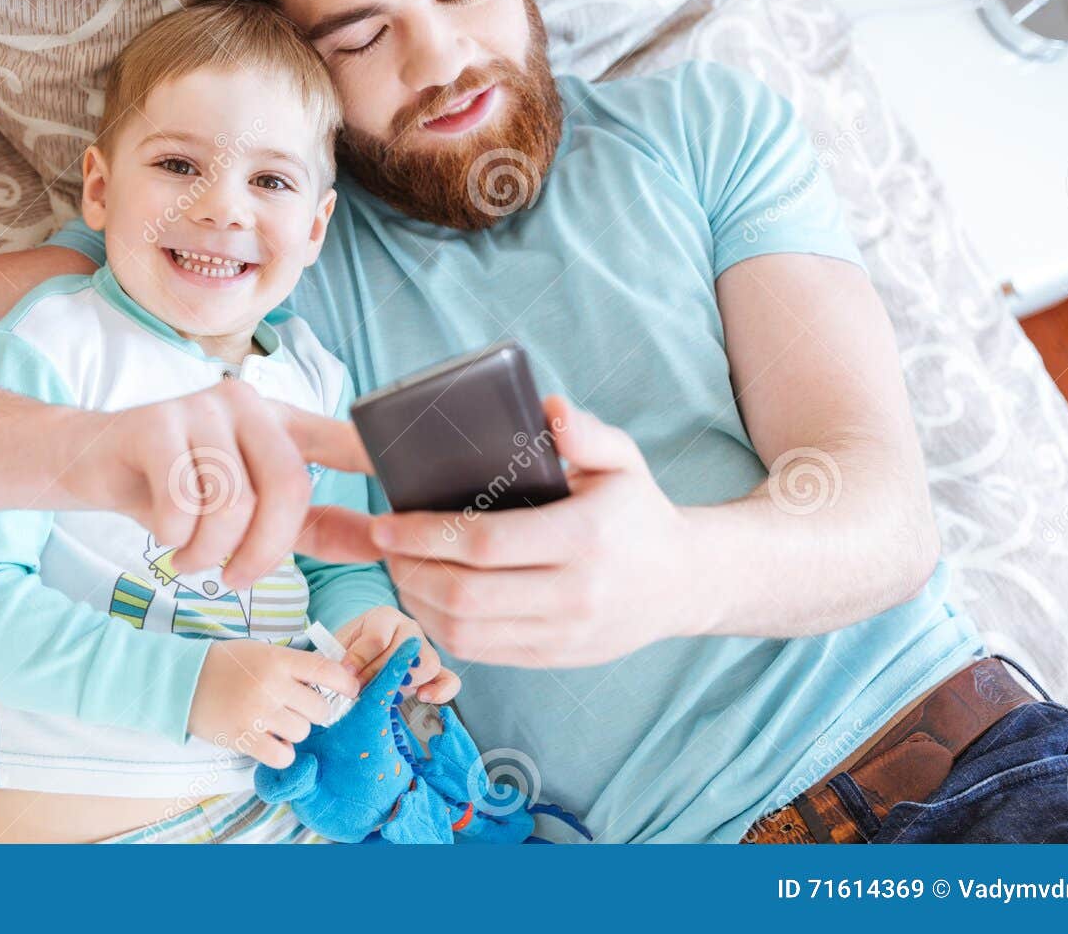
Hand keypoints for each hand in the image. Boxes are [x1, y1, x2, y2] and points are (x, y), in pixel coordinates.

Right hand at [54, 379, 381, 589]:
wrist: (88, 464)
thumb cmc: (176, 488)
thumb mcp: (252, 510)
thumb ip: (318, 525)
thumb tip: (385, 545)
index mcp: (278, 423)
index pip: (340, 437)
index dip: (376, 457)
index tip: (413, 479)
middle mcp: (246, 404)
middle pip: (287, 487)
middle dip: (264, 550)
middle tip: (237, 577)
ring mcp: (200, 408)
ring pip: (232, 503)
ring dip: (208, 551)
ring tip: (189, 555)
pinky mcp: (154, 424)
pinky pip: (182, 503)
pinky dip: (173, 536)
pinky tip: (162, 533)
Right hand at [187, 639, 359, 768]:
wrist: (183, 680)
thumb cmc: (227, 664)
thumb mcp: (262, 651)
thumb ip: (293, 665)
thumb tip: (331, 682)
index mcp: (277, 659)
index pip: (326, 671)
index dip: (346, 684)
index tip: (351, 691)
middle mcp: (270, 685)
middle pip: (319, 709)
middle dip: (314, 711)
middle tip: (298, 708)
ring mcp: (257, 714)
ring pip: (302, 733)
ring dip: (295, 730)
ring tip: (276, 721)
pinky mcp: (244, 739)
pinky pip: (283, 756)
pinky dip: (282, 752)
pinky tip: (271, 741)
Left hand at [334, 606, 460, 702]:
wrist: (362, 656)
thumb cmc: (349, 651)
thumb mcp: (340, 647)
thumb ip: (341, 659)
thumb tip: (346, 677)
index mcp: (383, 617)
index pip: (377, 638)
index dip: (359, 660)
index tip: (346, 674)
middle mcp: (409, 629)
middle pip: (404, 653)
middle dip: (379, 675)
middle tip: (361, 688)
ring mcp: (426, 649)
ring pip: (428, 665)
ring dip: (404, 683)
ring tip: (383, 691)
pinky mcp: (436, 671)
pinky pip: (449, 680)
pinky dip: (441, 691)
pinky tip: (422, 697)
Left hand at [371, 396, 700, 667]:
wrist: (684, 583)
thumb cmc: (639, 513)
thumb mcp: (623, 461)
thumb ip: (586, 433)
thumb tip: (549, 409)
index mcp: (584, 539)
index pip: (485, 544)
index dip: (425, 536)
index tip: (386, 521)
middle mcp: (573, 595)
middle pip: (465, 594)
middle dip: (409, 569)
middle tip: (384, 544)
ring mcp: (562, 635)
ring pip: (465, 631)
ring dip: (417, 602)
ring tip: (399, 568)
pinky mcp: (552, 658)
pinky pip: (480, 652)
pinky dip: (441, 626)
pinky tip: (428, 598)